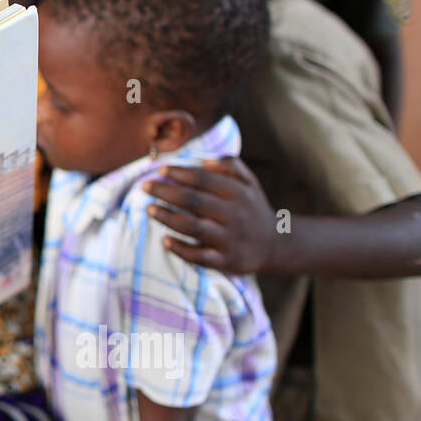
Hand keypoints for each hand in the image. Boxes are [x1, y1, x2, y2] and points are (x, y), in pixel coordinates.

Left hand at [142, 156, 276, 274]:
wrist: (276, 245)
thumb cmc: (252, 208)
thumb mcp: (250, 183)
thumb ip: (231, 166)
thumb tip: (204, 160)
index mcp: (238, 194)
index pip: (205, 180)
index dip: (182, 174)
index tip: (162, 170)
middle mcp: (234, 215)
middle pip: (195, 201)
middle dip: (167, 192)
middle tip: (145, 186)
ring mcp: (230, 239)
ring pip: (194, 228)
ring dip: (169, 218)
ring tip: (150, 209)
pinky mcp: (226, 261)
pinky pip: (200, 257)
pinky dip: (181, 250)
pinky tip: (165, 240)